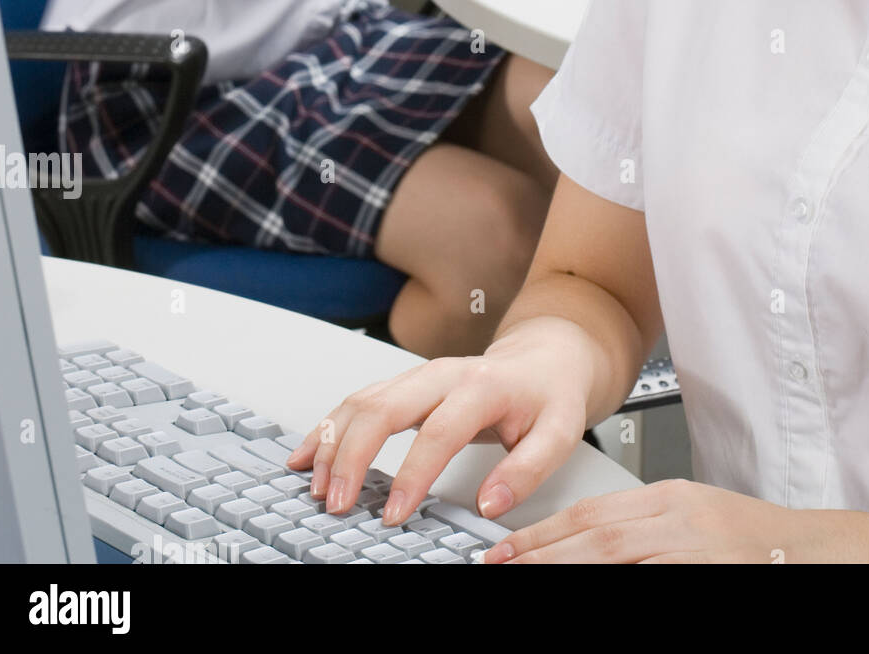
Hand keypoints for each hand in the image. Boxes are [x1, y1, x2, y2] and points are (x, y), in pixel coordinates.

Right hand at [284, 318, 598, 524]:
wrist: (545, 356)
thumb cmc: (550, 394)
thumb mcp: (561, 432)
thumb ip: (528, 469)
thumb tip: (491, 504)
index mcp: (482, 386)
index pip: (439, 431)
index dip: (412, 474)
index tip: (394, 514)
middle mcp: (443, 374)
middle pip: (384, 407)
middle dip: (352, 454)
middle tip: (337, 502)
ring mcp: (419, 376)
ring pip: (363, 399)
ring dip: (332, 441)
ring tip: (315, 485)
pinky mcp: (405, 384)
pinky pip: (357, 400)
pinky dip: (327, 427)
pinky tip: (307, 454)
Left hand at [482, 478, 821, 563]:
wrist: (814, 550)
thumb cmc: (756, 540)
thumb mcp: (694, 518)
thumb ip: (645, 527)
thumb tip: (585, 545)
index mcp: (671, 497)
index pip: (594, 510)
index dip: (544, 531)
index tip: (505, 548)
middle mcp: (679, 519)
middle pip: (595, 533)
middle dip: (539, 552)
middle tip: (496, 565)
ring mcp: (692, 548)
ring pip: (613, 557)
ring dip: (563, 567)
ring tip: (520, 576)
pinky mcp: (706, 572)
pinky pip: (648, 578)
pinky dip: (613, 583)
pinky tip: (581, 588)